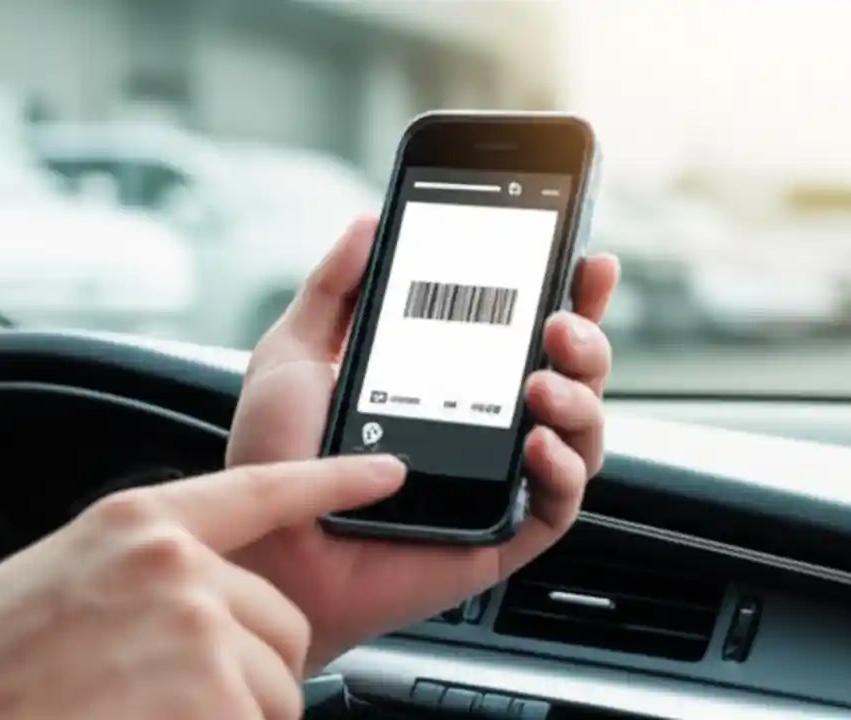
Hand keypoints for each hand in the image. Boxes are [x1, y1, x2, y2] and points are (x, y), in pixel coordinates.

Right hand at [0, 456, 405, 719]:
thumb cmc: (0, 663)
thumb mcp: (73, 573)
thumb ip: (155, 563)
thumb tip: (224, 588)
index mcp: (144, 525)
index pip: (264, 491)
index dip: (336, 481)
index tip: (388, 474)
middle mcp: (179, 568)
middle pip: (283, 623)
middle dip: (253, 668)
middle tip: (180, 692)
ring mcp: (196, 635)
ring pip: (278, 687)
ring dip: (237, 715)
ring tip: (155, 712)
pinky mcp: (210, 701)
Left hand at [227, 216, 617, 670]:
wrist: (262, 547)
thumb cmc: (275, 462)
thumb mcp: (293, 355)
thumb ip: (333, 288)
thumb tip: (370, 222)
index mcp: (455, 381)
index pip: (530, 330)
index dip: (570, 294)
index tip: (587, 260)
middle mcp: (490, 427)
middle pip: (574, 375)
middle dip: (587, 340)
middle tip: (561, 322)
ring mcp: (502, 481)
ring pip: (584, 434)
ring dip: (581, 398)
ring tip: (541, 381)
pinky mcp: (504, 535)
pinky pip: (562, 503)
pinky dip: (564, 469)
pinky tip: (536, 444)